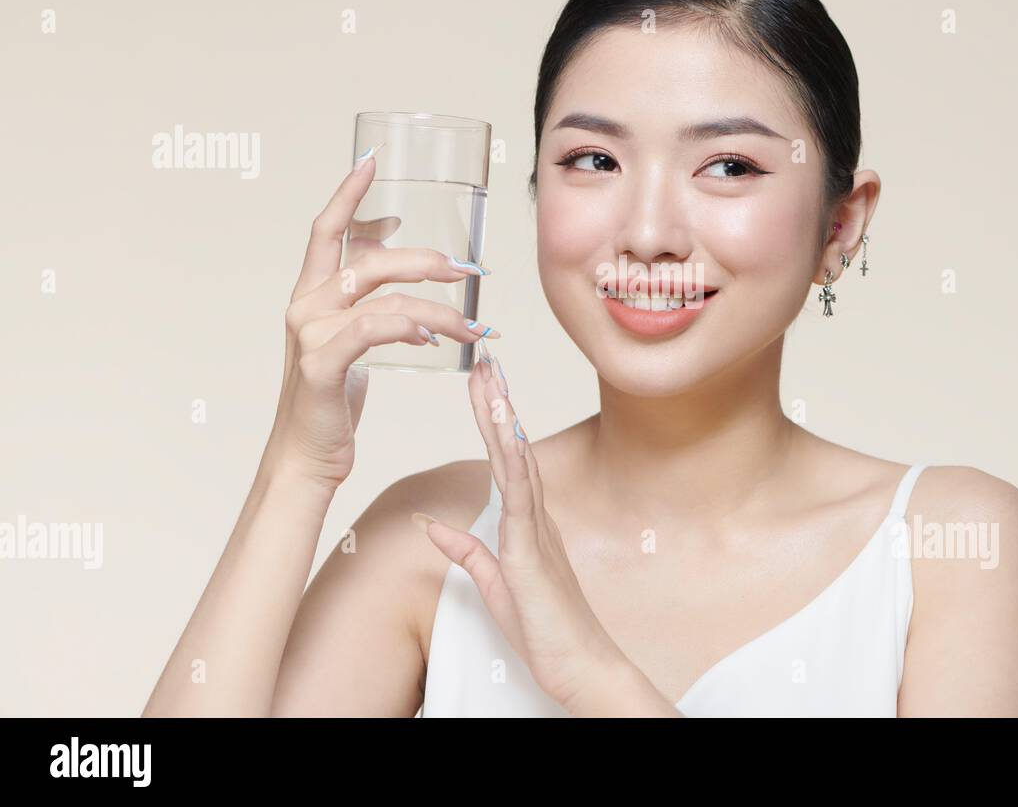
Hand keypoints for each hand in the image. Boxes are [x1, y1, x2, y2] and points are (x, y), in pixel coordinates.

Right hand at [260, 148, 498, 493]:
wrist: (304, 456)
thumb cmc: (331, 398)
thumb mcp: (347, 337)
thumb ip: (364, 295)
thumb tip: (393, 247)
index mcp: (310, 293)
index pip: (325, 229)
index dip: (347, 192)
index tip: (371, 161)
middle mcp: (304, 305)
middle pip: (371, 260)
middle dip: (426, 260)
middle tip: (468, 272)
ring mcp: (309, 334)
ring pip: (385, 299)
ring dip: (439, 310)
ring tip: (473, 327)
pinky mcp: (321, 366)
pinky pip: (373, 331)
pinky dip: (409, 329)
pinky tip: (432, 342)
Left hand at [414, 348, 649, 713]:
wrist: (582, 667)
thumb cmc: (547, 632)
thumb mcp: (494, 585)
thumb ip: (465, 550)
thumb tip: (428, 523)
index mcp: (525, 523)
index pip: (504, 458)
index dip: (491, 418)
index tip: (480, 382)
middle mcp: (535, 517)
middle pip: (512, 446)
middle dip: (496, 401)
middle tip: (484, 358)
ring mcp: (537, 529)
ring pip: (517, 459)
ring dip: (502, 416)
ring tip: (490, 376)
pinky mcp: (532, 549)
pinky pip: (520, 494)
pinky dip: (511, 458)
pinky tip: (503, 431)